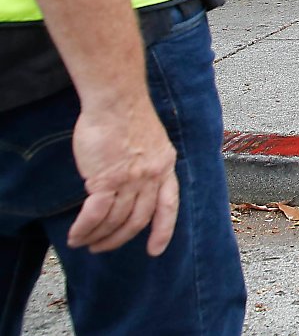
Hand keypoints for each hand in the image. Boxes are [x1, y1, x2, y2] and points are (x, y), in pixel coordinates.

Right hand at [67, 96, 179, 254]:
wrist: (116, 100)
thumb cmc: (126, 116)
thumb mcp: (150, 142)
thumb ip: (145, 165)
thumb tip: (129, 186)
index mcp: (166, 166)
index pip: (169, 205)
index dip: (163, 230)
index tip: (155, 250)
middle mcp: (152, 176)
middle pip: (138, 219)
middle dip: (119, 238)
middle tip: (101, 248)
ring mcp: (131, 179)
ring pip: (115, 219)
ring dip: (97, 236)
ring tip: (83, 242)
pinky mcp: (107, 179)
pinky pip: (96, 214)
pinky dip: (84, 228)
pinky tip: (76, 235)